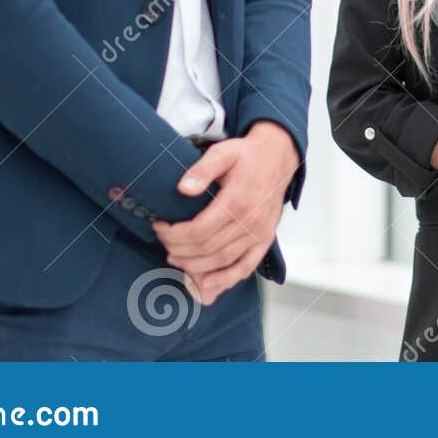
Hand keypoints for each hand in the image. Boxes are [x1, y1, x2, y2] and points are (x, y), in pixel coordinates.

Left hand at [154, 121, 299, 304]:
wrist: (278, 156)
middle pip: (206, 249)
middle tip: (163, 242)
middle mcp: (250, 221)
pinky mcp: (265, 239)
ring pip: (222, 260)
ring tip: (176, 258)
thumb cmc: (248, 156)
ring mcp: (259, 233)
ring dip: (194, 266)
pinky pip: (246, 266)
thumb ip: (202, 169)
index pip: (198, 230)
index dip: (173, 234)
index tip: (159, 227)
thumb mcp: (223, 152)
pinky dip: (226, 279)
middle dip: (178, 250)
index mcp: (237, 201)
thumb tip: (183, 189)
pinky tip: (207, 285)